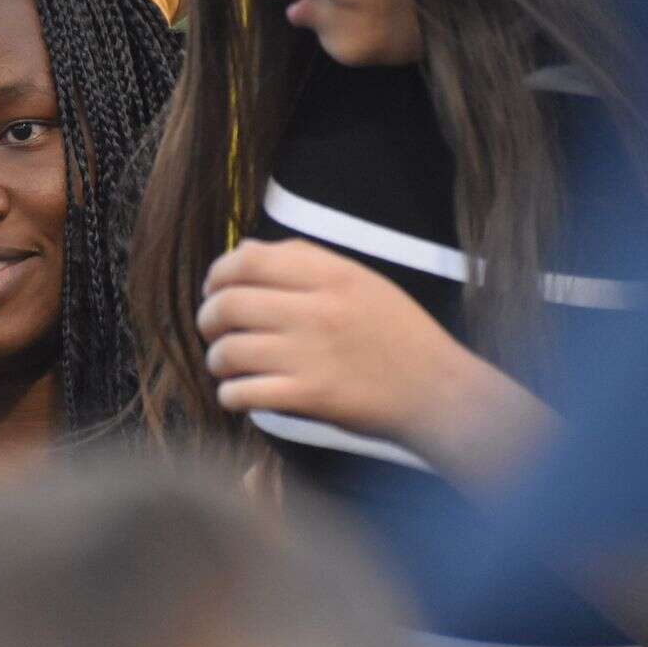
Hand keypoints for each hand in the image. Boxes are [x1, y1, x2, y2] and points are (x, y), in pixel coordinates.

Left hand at [197, 239, 553, 479]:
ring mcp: (311, 355)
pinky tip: (240, 394)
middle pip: (228, 304)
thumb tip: (243, 249)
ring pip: (228, 352)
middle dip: (207, 319)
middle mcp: (317, 311)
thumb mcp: (362, 281)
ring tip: (227, 366)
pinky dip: (231, 396)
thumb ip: (304, 261)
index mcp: (331, 276)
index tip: (213, 290)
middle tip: (212, 331)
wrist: (440, 393)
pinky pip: (243, 393)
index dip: (217, 274)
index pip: (247, 260)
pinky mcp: (310, 397)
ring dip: (216, 361)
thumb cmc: (399, 336)